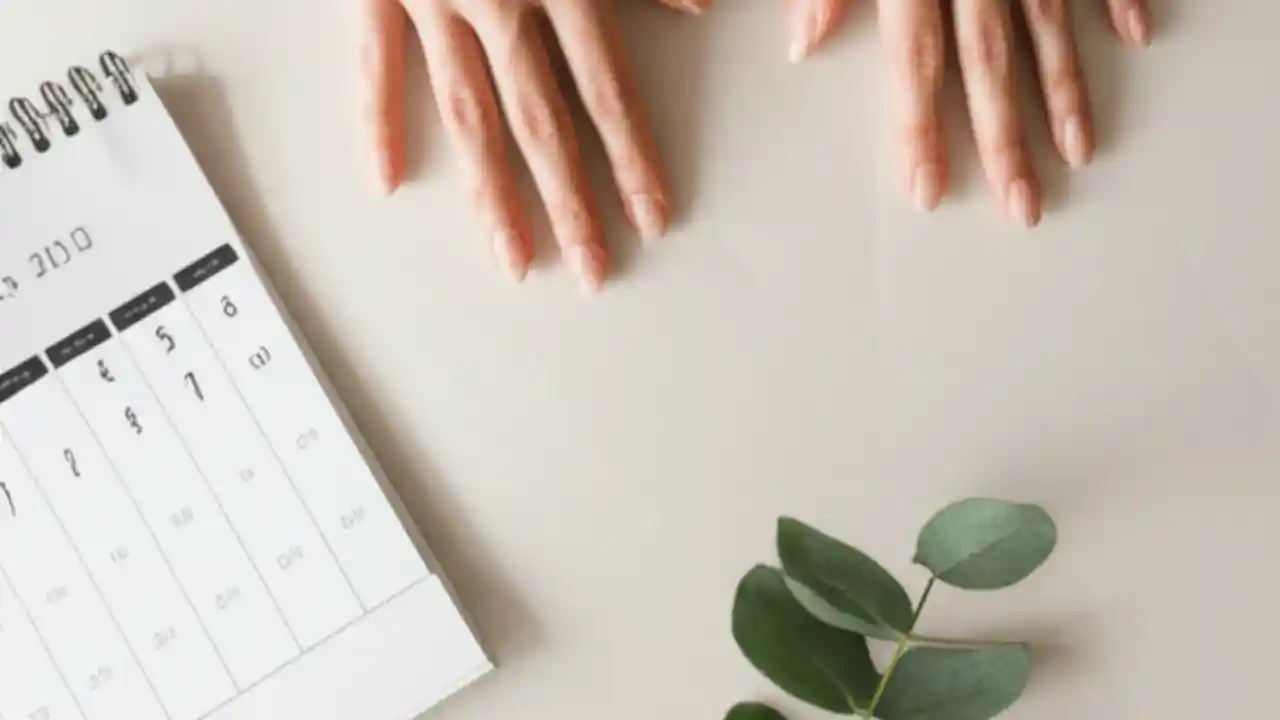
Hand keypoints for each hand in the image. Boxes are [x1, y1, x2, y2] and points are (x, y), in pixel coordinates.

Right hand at [359, 0, 708, 289]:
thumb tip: (697, 11)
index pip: (607, 90)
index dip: (633, 158)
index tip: (652, 215)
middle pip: (542, 121)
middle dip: (573, 201)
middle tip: (595, 267)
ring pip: (466, 113)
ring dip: (491, 193)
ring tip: (513, 257)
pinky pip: (372, 63)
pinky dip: (375, 119)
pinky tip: (388, 179)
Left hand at [785, 0, 1152, 225]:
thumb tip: (802, 43)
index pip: (913, 64)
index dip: (919, 130)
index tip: (928, 191)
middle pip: (988, 64)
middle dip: (1004, 140)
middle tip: (1021, 205)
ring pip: (1049, 27)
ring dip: (1065, 92)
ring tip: (1077, 152)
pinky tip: (1133, 37)